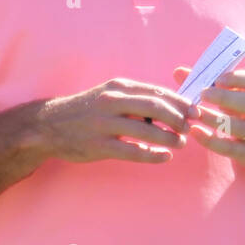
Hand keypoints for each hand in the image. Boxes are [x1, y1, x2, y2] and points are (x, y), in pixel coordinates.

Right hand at [35, 77, 193, 164]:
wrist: (49, 125)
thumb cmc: (87, 110)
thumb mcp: (110, 94)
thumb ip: (136, 98)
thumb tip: (171, 104)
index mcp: (119, 87)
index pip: (157, 92)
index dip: (180, 102)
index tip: (196, 111)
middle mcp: (113, 101)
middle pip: (156, 107)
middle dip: (179, 118)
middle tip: (191, 127)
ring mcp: (105, 124)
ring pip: (147, 130)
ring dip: (169, 137)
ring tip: (181, 143)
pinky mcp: (99, 145)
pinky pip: (132, 151)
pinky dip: (152, 154)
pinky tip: (165, 156)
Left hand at [175, 66, 244, 167]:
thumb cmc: (244, 113)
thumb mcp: (235, 97)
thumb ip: (207, 84)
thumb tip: (178, 72)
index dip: (237, 78)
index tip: (218, 79)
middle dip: (225, 98)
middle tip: (203, 94)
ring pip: (238, 127)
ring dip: (215, 119)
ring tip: (196, 113)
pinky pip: (229, 147)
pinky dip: (211, 140)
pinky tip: (195, 132)